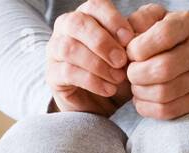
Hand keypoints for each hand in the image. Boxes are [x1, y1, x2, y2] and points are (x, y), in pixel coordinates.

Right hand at [46, 0, 135, 115]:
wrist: (101, 106)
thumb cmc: (116, 73)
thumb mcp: (130, 57)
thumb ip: (134, 42)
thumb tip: (136, 35)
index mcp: (86, 15)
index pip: (95, 5)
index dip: (112, 20)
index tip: (129, 39)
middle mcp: (66, 28)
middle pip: (77, 23)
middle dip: (102, 42)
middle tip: (122, 61)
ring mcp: (55, 50)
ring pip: (70, 48)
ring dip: (98, 64)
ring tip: (118, 78)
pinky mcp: (52, 74)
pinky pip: (68, 72)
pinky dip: (92, 81)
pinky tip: (108, 89)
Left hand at [125, 6, 188, 119]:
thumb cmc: (167, 37)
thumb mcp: (154, 19)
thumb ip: (138, 21)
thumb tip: (125, 41)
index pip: (163, 35)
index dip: (138, 48)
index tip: (130, 53)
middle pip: (163, 68)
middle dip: (136, 74)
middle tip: (130, 73)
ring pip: (163, 93)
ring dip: (140, 92)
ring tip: (136, 85)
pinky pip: (167, 111)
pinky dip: (147, 107)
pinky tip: (142, 98)